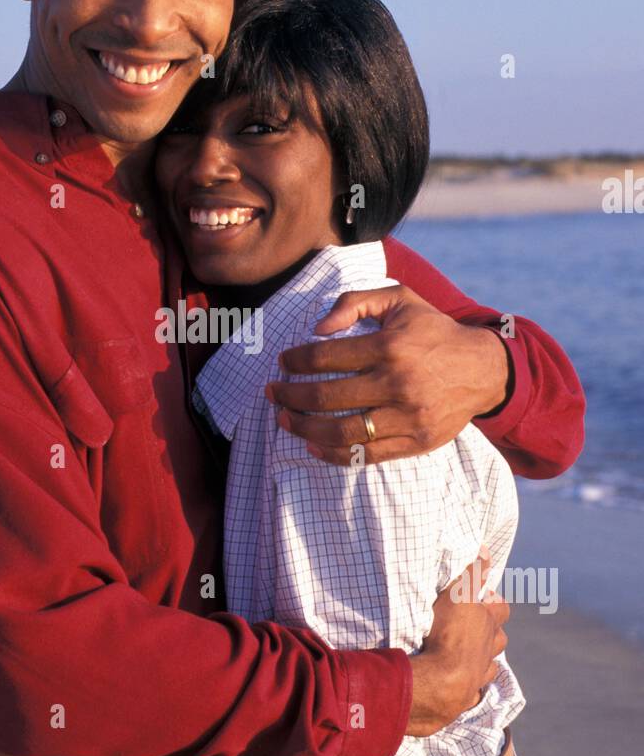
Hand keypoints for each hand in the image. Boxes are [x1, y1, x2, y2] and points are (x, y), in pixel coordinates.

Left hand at [268, 285, 511, 464]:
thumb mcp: (400, 300)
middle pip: (327, 396)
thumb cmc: (434, 331)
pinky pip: (367, 455)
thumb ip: (356, 303)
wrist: (484, 369)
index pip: (326, 356)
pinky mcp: (416, 442)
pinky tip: (313, 445)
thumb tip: (317, 328)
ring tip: (285, 421)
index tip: (282, 363)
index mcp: (390, 346)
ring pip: (342, 431)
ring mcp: (407, 417)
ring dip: (304, 428)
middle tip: (272, 393)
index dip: (296, 361)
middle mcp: (397, 383)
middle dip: (290, 396)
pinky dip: (334, 454)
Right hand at [406, 551, 509, 735]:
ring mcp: (481, 673)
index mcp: (489, 624)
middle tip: (474, 626)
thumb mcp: (458, 595)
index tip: (482, 597)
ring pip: (490, 664)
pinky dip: (470, 683)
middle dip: (492, 631)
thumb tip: (486, 549)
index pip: (501, 607)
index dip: (494, 601)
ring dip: (483, 657)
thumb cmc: (449, 633)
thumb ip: (473, 573)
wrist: (442, 681)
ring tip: (468, 654)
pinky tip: (461, 683)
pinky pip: (475, 688)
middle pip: (500, 638)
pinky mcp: (469, 694)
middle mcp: (490, 648)